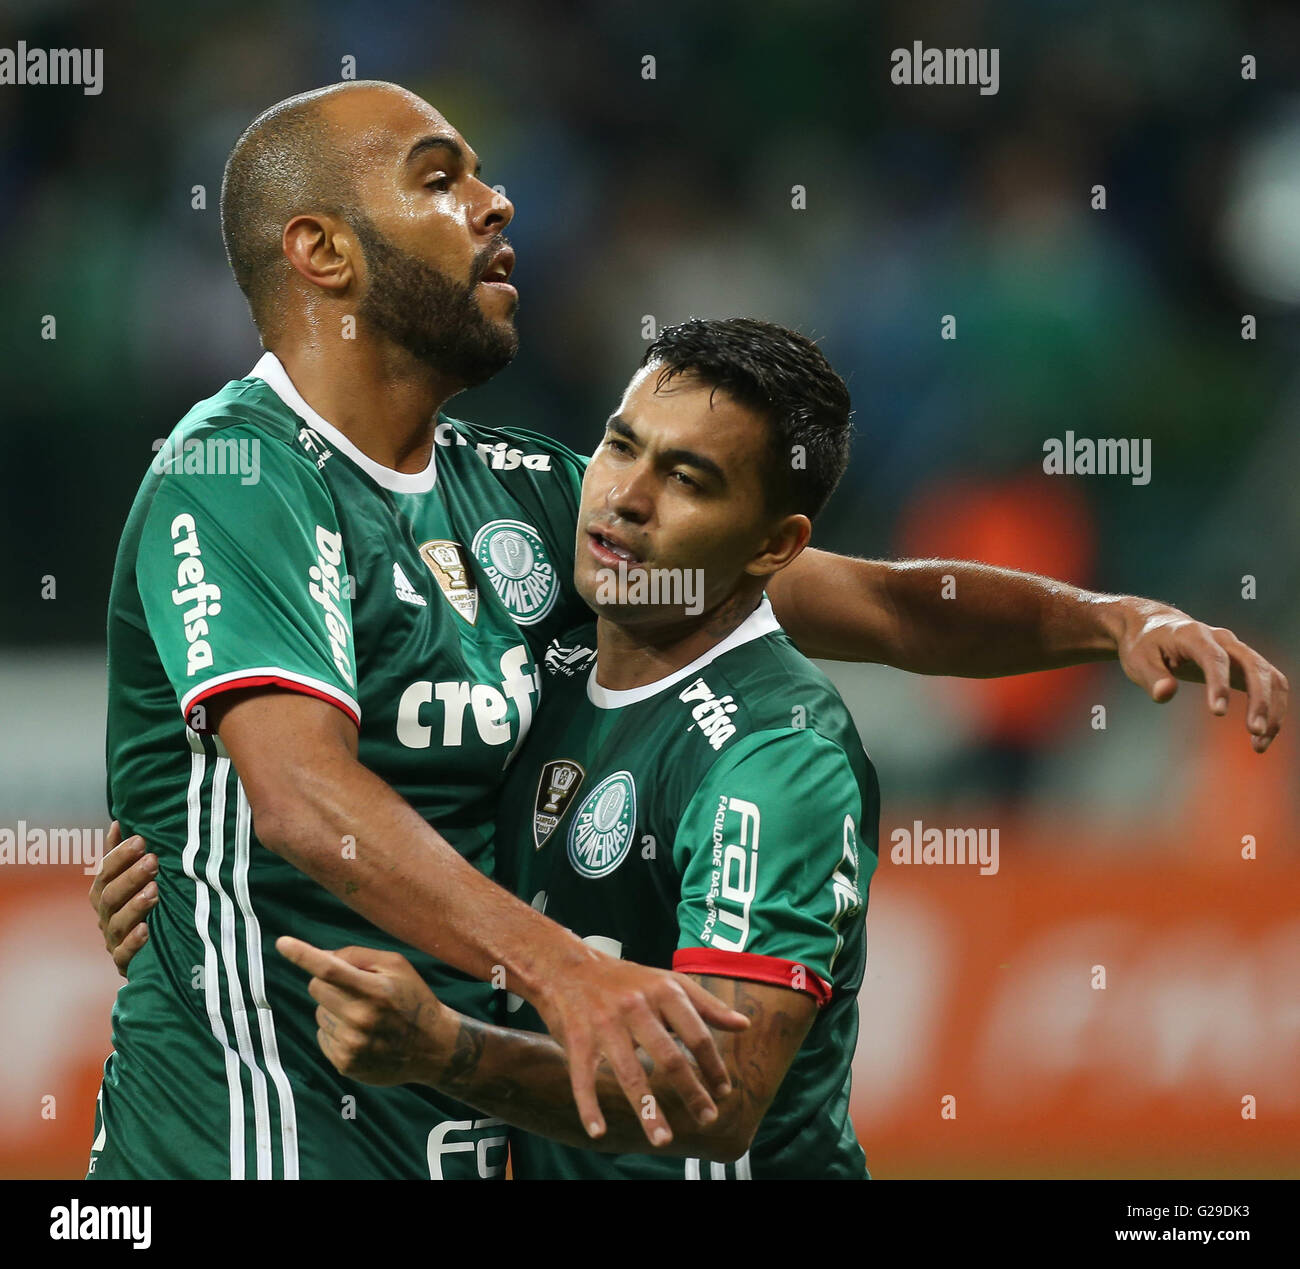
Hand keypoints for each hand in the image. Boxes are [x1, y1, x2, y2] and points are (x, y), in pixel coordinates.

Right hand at [89, 821, 158, 975]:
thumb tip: (117, 822)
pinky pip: (124, 954)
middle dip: (131, 877)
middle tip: (153, 860)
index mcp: (105, 893)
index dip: (120, 856)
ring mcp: (114, 939)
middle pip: (111, 895)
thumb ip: (121, 855)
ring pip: (118, 922)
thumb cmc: (139, 906)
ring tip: (155, 890)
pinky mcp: (126, 962)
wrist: (152, 952)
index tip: (141, 841)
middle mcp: (106, 915)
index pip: (106, 872)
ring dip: (135, 905)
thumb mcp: (131, 880)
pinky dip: (134, 942)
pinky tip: (146, 930)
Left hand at [277, 937, 443, 1086]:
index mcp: (375, 990)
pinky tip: (361, 1034)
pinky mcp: (345, 1064)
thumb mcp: (396, 967)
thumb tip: (319, 956)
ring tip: (365, 1016)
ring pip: (319, 1012)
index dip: (303, 955)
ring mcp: (352, 1044)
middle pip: (316, 988)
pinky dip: (336, 1031)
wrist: (432, 1048)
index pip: (330, 969)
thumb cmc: (412, 998)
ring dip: (334, 1009)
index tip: (282, 943)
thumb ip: (358, 957)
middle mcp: (361, 1018)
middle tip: (356, 989)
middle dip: (328, 983)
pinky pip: (322, 1036)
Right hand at [532, 949, 748, 1146]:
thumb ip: (706, 1005)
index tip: (724, 1091)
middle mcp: (636, 1007)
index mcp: (662, 991)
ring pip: (631, 1074)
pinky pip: (584, 1079)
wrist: (567, 966)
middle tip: (708, 1118)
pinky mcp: (577, 1040)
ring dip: (648, 1111)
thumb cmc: (625, 979)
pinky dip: (589, 1107)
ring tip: (664, 1139)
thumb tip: (744, 1024)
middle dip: (691, 1092)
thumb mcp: (668, 982)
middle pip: (670, 1057)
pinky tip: (598, 1131)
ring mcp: (605, 1025)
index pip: (696, 1034)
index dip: (713, 1065)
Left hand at [1113, 598, 1287, 751]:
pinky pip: (1270, 683)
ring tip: (1259, 744)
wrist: (1154, 627)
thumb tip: (1164, 694)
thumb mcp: (1137, 660)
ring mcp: (1237, 650)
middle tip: (1255, 732)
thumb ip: (1152, 677)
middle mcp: (1222, 639)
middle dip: (1259, 699)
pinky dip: (1272, 708)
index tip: (1217, 713)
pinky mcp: (1244, 664)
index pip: (1213, 658)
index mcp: (1193, 634)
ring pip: (1269, 675)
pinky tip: (1261, 736)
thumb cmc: (1144, 645)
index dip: (1219, 684)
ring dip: (1272, 709)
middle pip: (1253, 665)